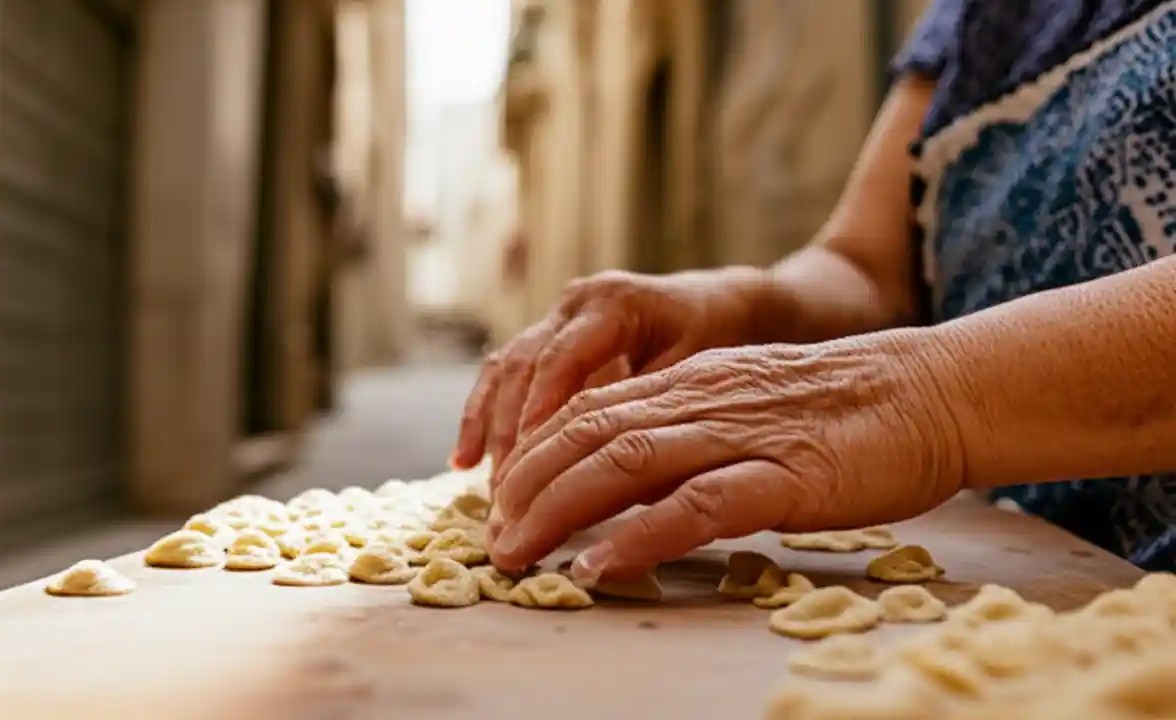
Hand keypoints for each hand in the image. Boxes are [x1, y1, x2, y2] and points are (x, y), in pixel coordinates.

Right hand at [451, 268, 769, 474]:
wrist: (722, 304)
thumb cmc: (718, 337)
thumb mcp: (698, 367)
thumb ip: (654, 406)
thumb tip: (618, 468)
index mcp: (613, 303)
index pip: (561, 359)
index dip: (539, 411)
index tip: (526, 464)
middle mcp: (575, 304)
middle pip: (523, 367)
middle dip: (509, 434)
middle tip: (504, 496)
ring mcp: (555, 320)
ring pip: (505, 372)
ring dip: (490, 430)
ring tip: (483, 489)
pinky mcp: (546, 341)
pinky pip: (504, 377)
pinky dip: (485, 418)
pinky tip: (464, 462)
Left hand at [485, 331, 965, 579]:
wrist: (932, 392)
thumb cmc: (844, 409)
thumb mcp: (748, 402)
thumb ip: (688, 425)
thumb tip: (628, 470)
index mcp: (690, 382)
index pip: (587, 412)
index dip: (533, 455)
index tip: (499, 499)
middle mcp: (701, 400)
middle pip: (586, 435)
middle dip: (525, 487)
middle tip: (491, 538)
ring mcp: (740, 435)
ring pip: (623, 464)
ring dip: (557, 510)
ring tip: (516, 552)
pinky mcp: (783, 476)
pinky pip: (696, 505)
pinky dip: (638, 536)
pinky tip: (599, 565)